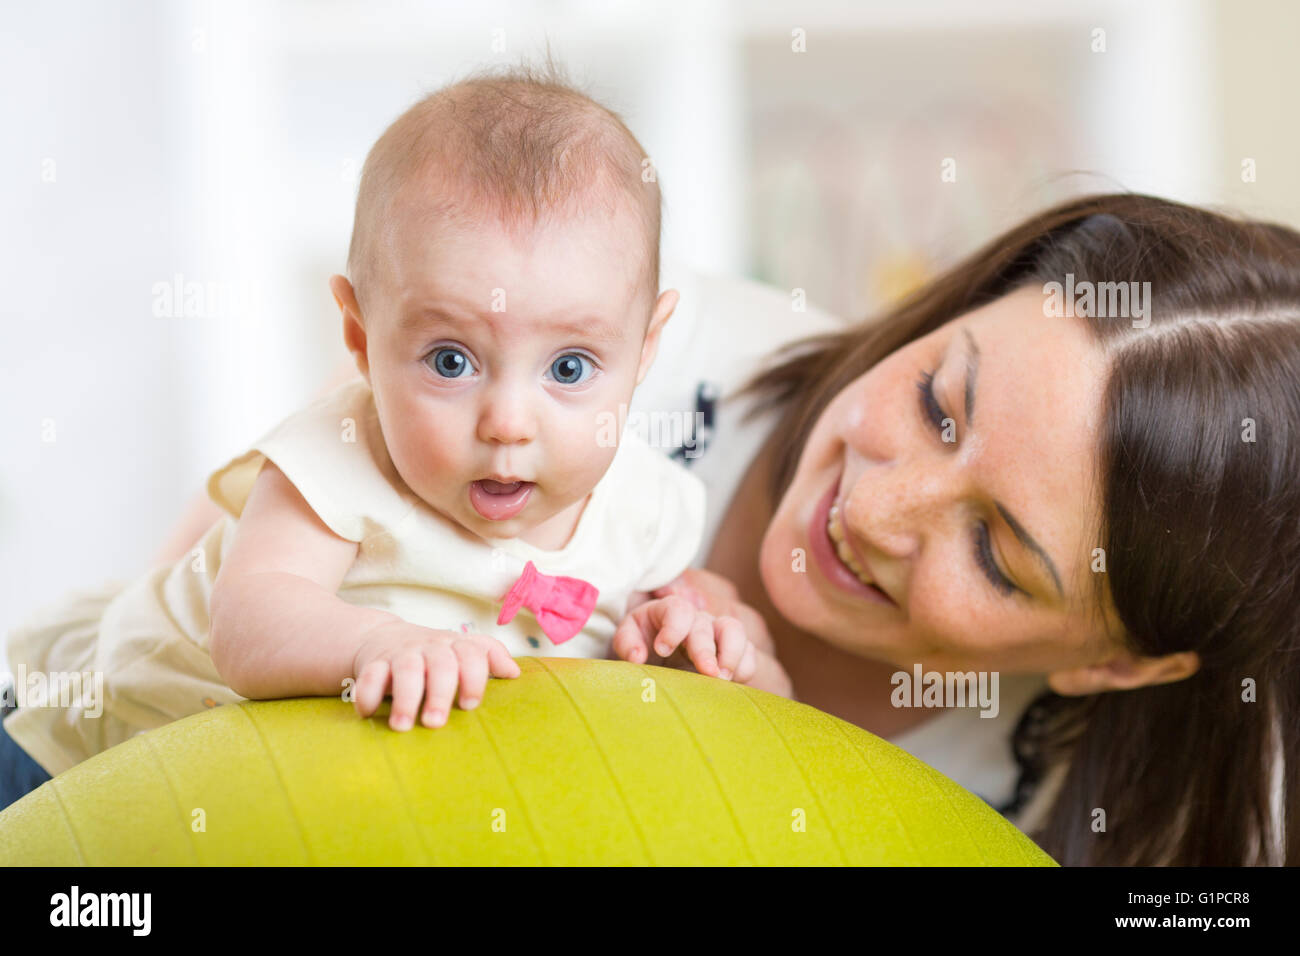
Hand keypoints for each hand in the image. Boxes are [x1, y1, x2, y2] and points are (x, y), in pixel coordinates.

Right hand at [352, 620, 520, 730]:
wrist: (384, 637)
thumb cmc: (435, 654)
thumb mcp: (463, 651)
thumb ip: (489, 657)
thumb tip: (515, 673)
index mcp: (456, 645)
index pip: (472, 653)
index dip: (474, 677)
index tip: (471, 705)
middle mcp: (431, 647)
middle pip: (440, 664)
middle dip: (439, 693)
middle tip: (435, 723)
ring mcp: (402, 653)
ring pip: (406, 669)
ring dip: (405, 697)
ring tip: (403, 727)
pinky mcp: (374, 663)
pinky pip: (369, 674)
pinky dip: (367, 692)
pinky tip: (368, 713)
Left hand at [611, 594, 757, 682]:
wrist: (654, 666)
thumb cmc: (640, 649)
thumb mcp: (627, 643)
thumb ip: (627, 644)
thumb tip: (637, 656)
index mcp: (667, 612)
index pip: (677, 608)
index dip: (673, 627)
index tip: (662, 650)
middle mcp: (694, 619)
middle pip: (706, 623)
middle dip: (705, 648)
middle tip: (705, 672)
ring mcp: (715, 634)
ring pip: (734, 629)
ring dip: (732, 653)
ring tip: (722, 679)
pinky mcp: (730, 653)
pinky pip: (748, 652)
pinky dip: (744, 667)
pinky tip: (734, 683)